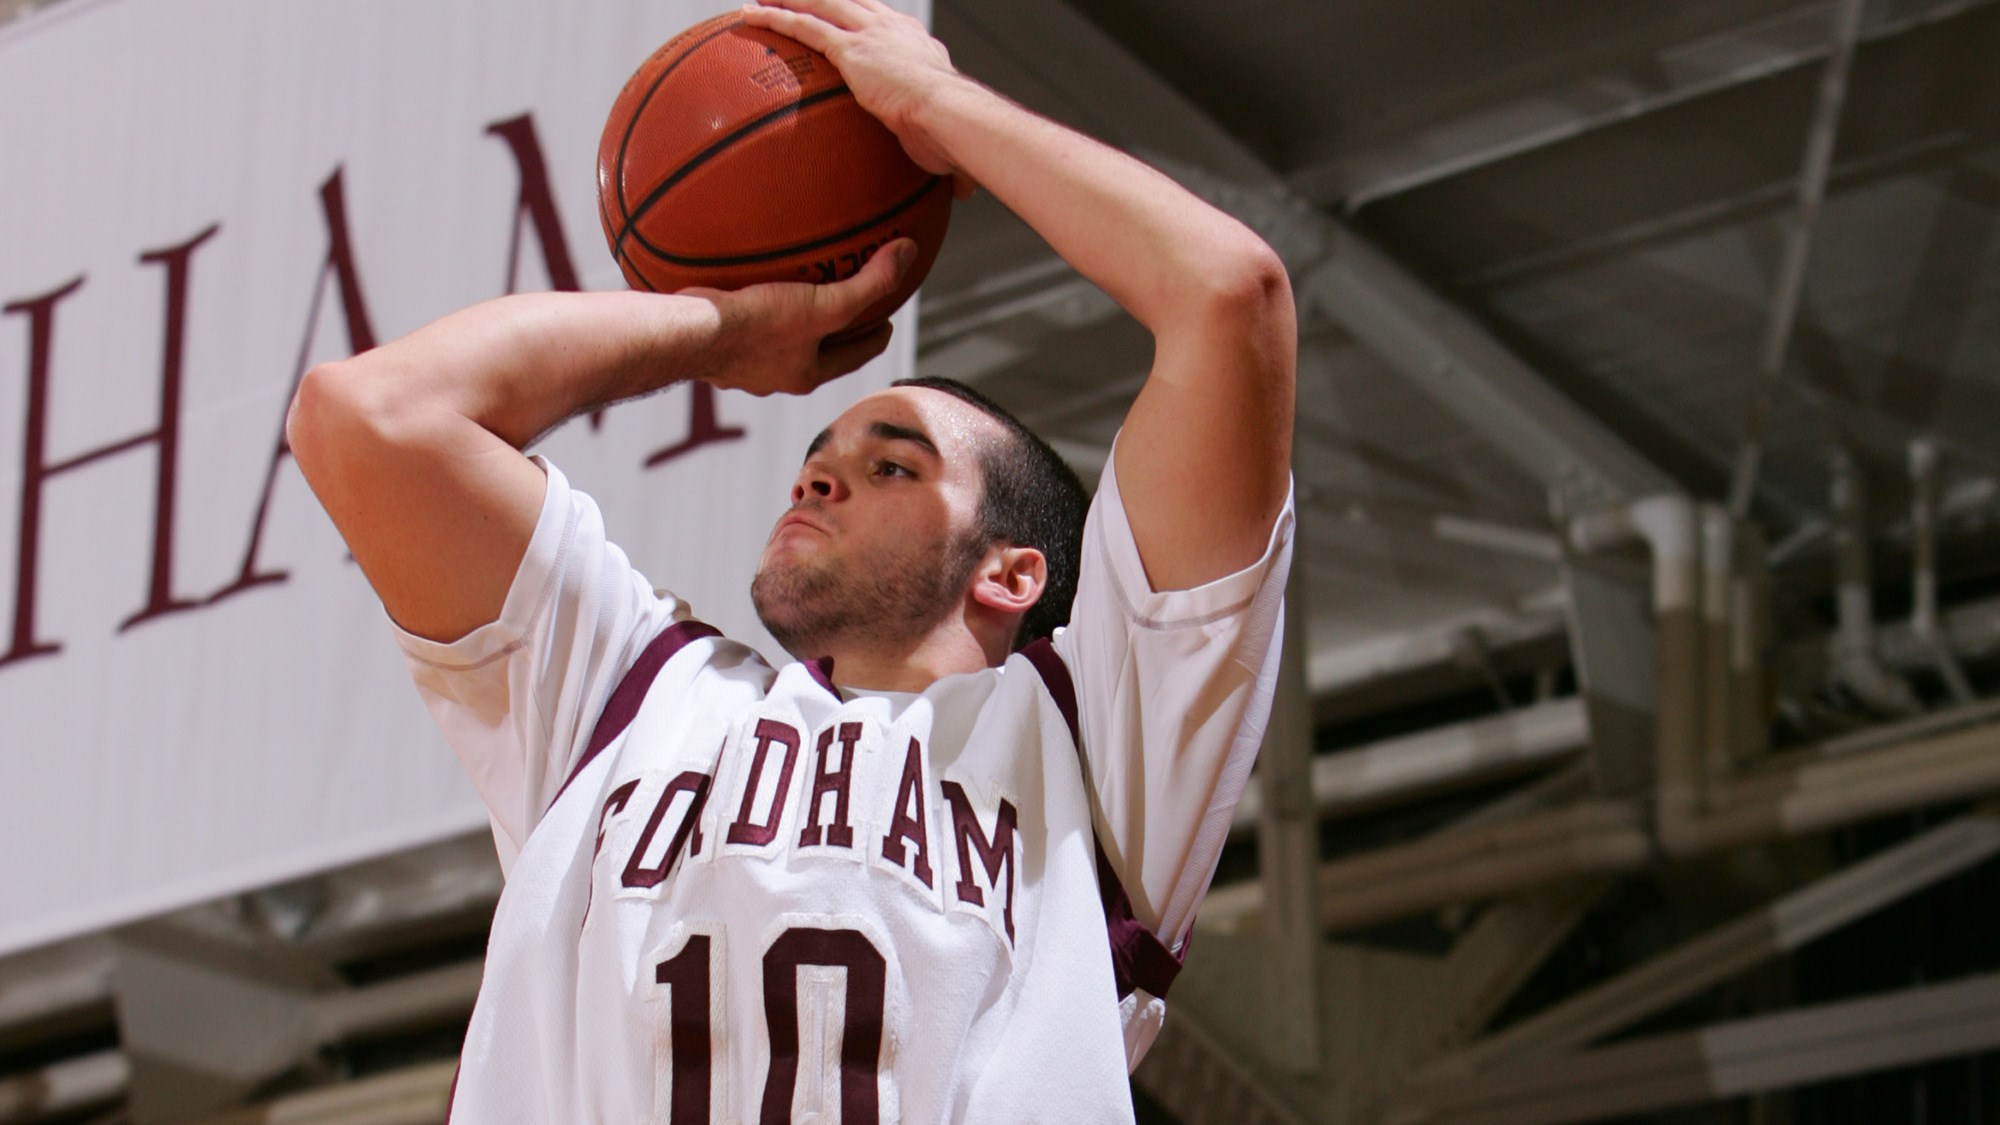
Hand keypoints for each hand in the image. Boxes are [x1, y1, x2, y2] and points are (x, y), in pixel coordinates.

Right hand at [685, 238, 915, 395]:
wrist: (686, 335)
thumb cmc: (756, 326)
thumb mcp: (823, 305)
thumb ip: (868, 285)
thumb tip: (909, 254)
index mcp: (807, 373)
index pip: (856, 356)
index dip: (876, 336)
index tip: (887, 318)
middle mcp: (776, 374)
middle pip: (819, 349)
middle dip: (838, 329)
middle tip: (853, 301)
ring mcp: (743, 364)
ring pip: (780, 339)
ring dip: (794, 319)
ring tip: (801, 291)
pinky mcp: (714, 345)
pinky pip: (744, 324)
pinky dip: (755, 307)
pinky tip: (748, 283)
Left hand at [740, 0, 977, 197]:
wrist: (951, 115)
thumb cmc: (958, 134)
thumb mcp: (952, 141)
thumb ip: (948, 158)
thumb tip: (963, 193)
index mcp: (918, 45)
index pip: (883, 22)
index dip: (862, 16)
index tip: (847, 18)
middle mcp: (893, 30)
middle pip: (849, 3)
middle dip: (822, 0)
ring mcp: (870, 35)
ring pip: (822, 5)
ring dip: (790, 0)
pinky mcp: (850, 48)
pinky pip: (804, 26)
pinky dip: (775, 18)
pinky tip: (749, 16)